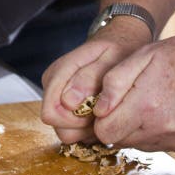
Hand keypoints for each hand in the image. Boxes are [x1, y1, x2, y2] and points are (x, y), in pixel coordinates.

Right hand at [41, 16, 151, 144]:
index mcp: (58, 73)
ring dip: (88, 128)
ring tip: (105, 111)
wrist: (123, 43)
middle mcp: (53, 86)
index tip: (99, 110)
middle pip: (57, 126)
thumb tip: (68, 102)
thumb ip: (88, 79)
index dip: (76, 120)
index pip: (51, 113)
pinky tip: (103, 113)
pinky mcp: (68, 108)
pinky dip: (91, 127)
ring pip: (66, 131)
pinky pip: (75, 130)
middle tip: (105, 111)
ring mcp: (59, 97)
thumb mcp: (109, 59)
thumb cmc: (118, 50)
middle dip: (83, 126)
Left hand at [89, 33, 174, 155]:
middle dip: (120, 124)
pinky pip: (162, 146)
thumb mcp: (145, 55)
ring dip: (140, 129)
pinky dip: (161, 133)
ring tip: (156, 103)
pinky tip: (174, 112)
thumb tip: (97, 109)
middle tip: (134, 101)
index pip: (104, 133)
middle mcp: (162, 130)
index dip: (102, 119)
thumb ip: (115, 82)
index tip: (110, 105)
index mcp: (147, 106)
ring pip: (140, 145)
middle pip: (120, 142)